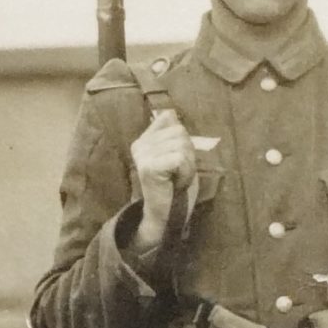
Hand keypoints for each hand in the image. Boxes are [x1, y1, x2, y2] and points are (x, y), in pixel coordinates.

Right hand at [131, 111, 197, 242]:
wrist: (166, 215)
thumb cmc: (174, 186)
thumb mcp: (175, 154)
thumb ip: (172, 134)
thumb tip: (170, 112)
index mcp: (143, 140)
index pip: (170, 119)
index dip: (183, 139)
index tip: (176, 160)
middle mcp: (139, 144)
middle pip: (179, 131)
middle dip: (188, 153)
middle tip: (178, 173)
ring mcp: (142, 155)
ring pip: (182, 145)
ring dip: (188, 165)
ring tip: (177, 178)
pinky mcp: (149, 167)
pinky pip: (180, 158)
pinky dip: (186, 172)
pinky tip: (177, 183)